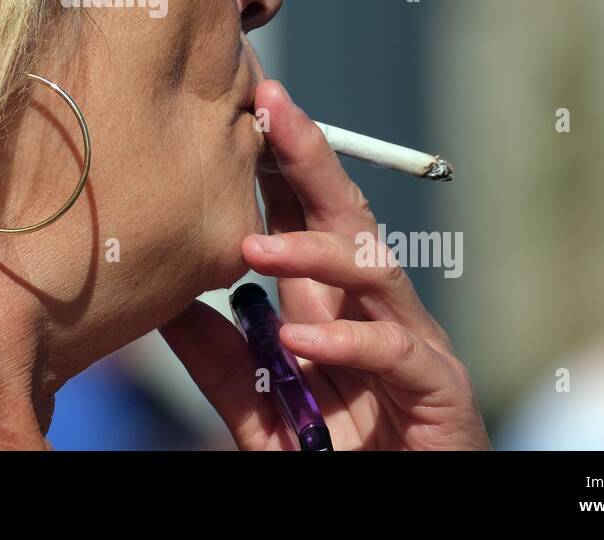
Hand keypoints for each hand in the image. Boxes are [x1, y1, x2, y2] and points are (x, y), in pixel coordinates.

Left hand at [159, 79, 490, 449]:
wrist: (403, 509)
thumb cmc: (337, 457)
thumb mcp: (259, 405)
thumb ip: (220, 359)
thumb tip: (165, 302)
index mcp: (332, 304)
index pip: (306, 215)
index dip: (278, 160)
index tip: (240, 107)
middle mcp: (373, 310)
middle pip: (345, 217)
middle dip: (309, 157)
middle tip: (270, 104)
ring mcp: (412, 345)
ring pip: (372, 272)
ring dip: (314, 250)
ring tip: (251, 245)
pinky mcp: (438, 391)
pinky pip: (393, 354)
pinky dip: (346, 342)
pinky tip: (297, 336)